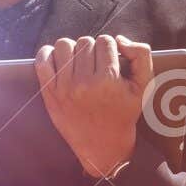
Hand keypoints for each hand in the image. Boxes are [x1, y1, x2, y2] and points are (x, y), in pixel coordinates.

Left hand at [35, 34, 152, 177]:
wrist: (102, 146)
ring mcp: (64, 88)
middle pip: (86, 42)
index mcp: (109, 80)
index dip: (110, 48)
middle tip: (96, 64)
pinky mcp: (50, 93)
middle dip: (93, 49)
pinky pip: (42, 61)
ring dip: (73, 49)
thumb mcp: (143, 87)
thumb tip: (119, 39)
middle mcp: (84, 83)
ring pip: (65, 46)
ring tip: (80, 62)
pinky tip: (58, 58)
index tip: (111, 60)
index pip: (106, 41)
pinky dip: (47, 54)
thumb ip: (141, 55)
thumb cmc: (124, 114)